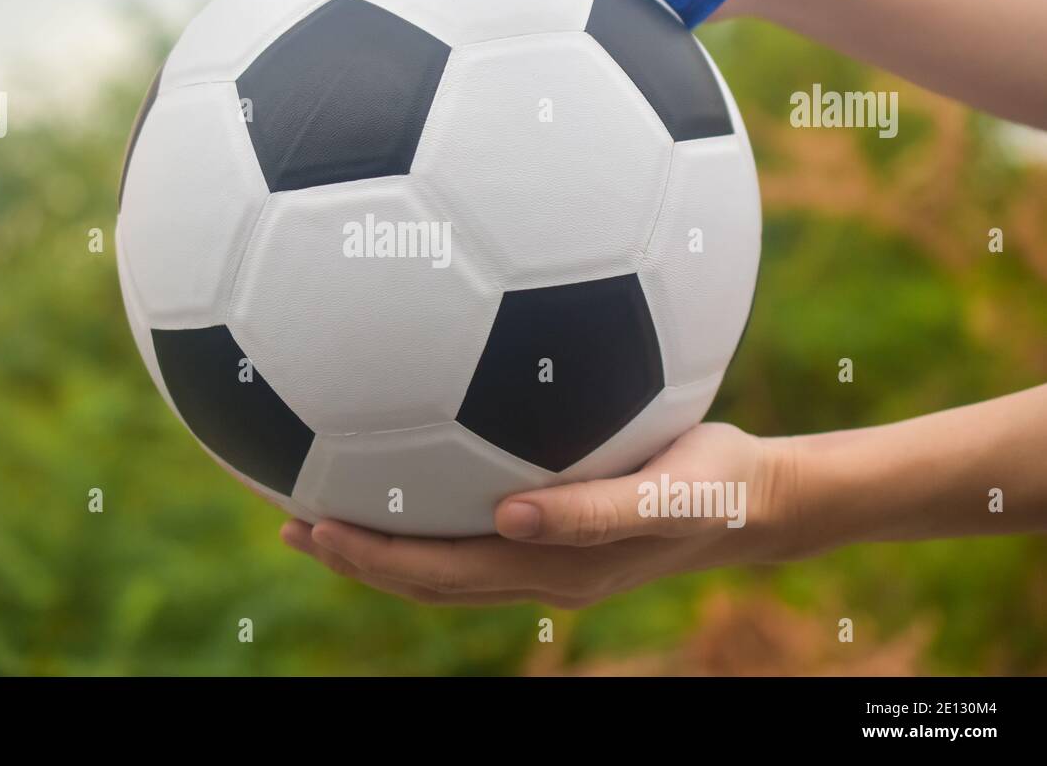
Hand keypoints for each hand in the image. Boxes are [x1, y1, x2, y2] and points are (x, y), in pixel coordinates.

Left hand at [281, 423, 798, 607]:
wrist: (758, 500)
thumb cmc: (717, 485)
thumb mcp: (666, 494)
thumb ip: (591, 511)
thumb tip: (509, 514)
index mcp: (550, 569)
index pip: (439, 573)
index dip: (371, 557)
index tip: (312, 526)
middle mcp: (536, 570)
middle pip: (423, 576)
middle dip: (354, 555)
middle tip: (288, 518)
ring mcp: (543, 555)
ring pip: (441, 560)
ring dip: (378, 542)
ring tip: (320, 506)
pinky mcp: (555, 529)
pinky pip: (472, 532)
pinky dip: (424, 517)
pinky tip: (408, 471)